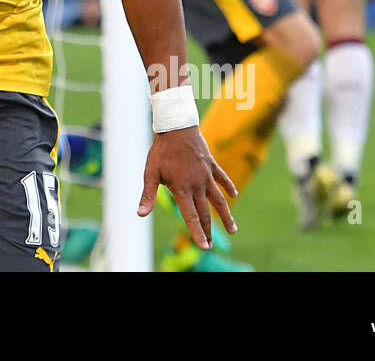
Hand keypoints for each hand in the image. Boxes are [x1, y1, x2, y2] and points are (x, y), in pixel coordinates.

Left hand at [137, 125, 236, 249]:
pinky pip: (222, 178)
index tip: (204, 247)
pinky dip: (228, 186)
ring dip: (226, 216)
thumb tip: (140, 214)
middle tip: (211, 245)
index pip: (191, 216)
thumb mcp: (150, 173)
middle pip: (205, 213)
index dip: (197, 233)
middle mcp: (197, 185)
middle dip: (208, 230)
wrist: (176, 128)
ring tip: (233, 230)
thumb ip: (147, 195)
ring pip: (219, 200)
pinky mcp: (211, 165)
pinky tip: (234, 194)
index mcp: (182, 189)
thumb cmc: (161, 151)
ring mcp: (206, 176)